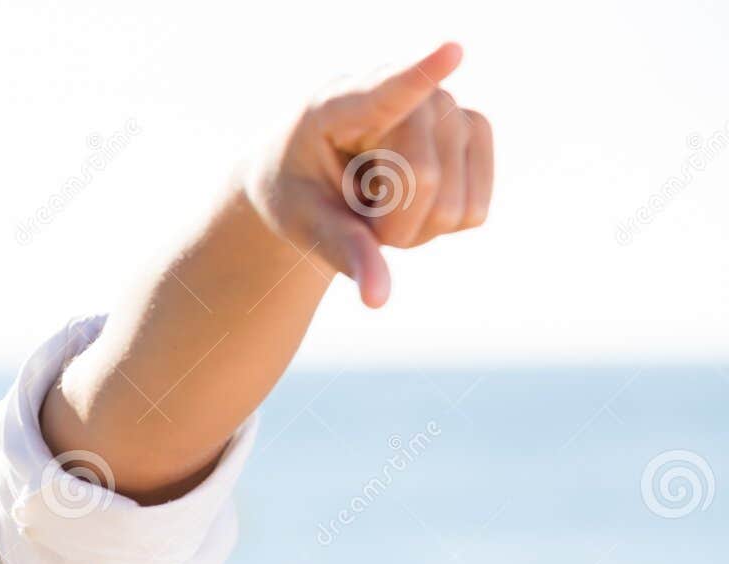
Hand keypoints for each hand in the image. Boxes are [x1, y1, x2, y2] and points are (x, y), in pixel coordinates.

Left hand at [242, 42, 492, 307]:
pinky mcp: (477, 130)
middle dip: (389, 225)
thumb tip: (378, 299)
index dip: (422, 74)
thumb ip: (342, 252)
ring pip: (455, 205)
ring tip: (384, 202)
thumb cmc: (299, 191)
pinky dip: (441, 227)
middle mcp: (406, 93)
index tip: (451, 51)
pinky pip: (475, 212)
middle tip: (359, 213)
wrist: (316, 174)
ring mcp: (449, 107)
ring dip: (415, 229)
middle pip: (423, 181)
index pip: (387, 90)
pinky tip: (414, 200)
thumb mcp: (304, 222)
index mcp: (340, 104)